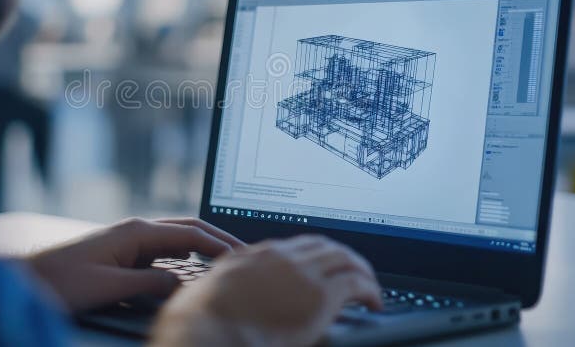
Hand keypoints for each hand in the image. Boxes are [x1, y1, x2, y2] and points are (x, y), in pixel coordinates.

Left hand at [27, 217, 243, 310]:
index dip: (217, 244)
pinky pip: (162, 249)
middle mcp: (134, 229)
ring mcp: (128, 238)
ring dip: (202, 244)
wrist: (24, 278)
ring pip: (175, 237)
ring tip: (226, 258)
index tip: (242, 255)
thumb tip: (183, 285)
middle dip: (216, 238)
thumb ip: (149, 284)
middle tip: (244, 252)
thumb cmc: (60, 281)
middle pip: (186, 228)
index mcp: (134, 231)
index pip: (188, 233)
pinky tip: (192, 265)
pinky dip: (184, 254)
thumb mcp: (108, 287)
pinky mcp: (122, 251)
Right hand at [151, 235, 380, 346]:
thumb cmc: (200, 320)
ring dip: (361, 271)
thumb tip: (235, 294)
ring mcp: (302, 273)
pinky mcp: (320, 295)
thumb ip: (230, 283)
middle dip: (343, 257)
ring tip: (369, 287)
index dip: (316, 254)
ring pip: (345, 258)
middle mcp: (282, 257)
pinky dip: (371, 290)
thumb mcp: (210, 289)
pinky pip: (356, 283)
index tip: (324, 264)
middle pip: (324, 246)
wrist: (207, 328)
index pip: (297, 245)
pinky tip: (374, 302)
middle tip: (354, 272)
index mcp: (256, 254)